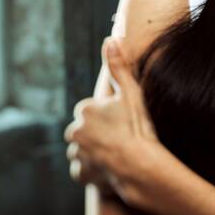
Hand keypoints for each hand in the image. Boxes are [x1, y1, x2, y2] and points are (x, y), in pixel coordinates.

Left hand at [64, 37, 161, 207]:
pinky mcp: (80, 174)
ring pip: (83, 151)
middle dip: (97, 135)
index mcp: (85, 110)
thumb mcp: (132, 93)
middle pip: (84, 131)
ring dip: (94, 153)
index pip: (92, 111)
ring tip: (117, 156)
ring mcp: (77, 154)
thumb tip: (109, 40)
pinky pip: (83, 171)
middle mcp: (74, 131)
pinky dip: (93, 171)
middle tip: (122, 140)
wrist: (140, 166)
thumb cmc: (138, 128)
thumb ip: (118, 67)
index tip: (124, 124)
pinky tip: (109, 170)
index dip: (109, 117)